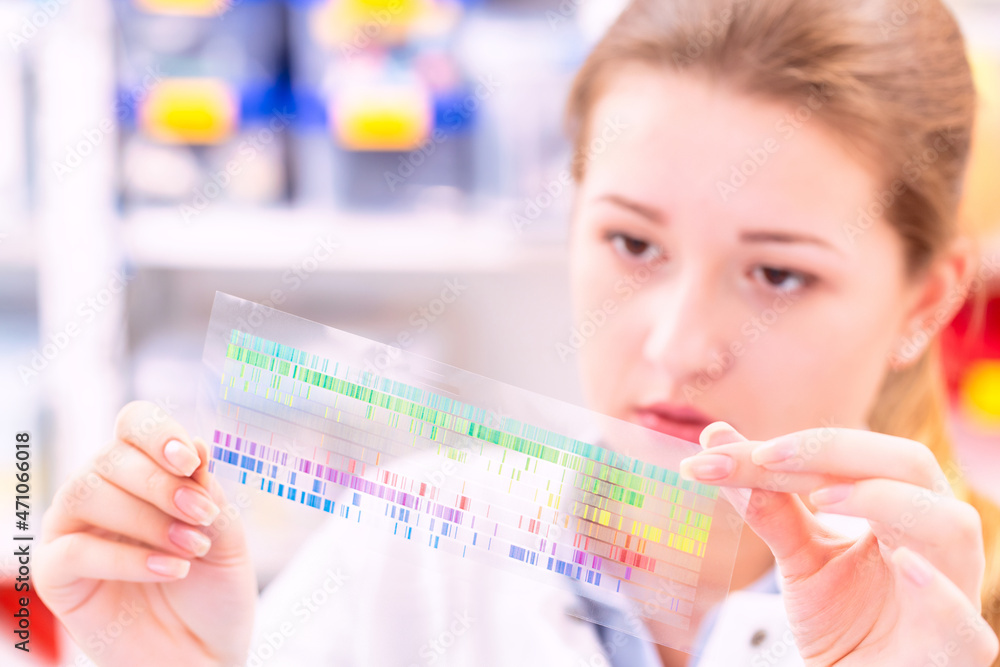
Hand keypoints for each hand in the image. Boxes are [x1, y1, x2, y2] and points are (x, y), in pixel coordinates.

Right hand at [35, 401, 257, 665]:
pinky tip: (172, 570)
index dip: (158, 432)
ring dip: (148, 518)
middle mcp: (104, 491)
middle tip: (202, 516)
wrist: (204, 656)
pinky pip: (75, 550)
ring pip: (88, 492)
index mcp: (145, 471)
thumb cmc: (213, 591)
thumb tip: (195, 444)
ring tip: (192, 549)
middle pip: (112, 455)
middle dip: (163, 484)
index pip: (135, 424)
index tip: (191, 461)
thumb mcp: (226, 535)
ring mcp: (75, 530)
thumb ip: (207, 491)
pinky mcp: (57, 574)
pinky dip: (128, 557)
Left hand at [680, 422, 999, 665]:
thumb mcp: (798, 557)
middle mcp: (937, 540)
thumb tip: (716, 437)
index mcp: (904, 508)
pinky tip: (904, 565)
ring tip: (824, 498)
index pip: (859, 457)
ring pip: (950, 525)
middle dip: (834, 451)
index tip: (723, 448)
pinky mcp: (953, 650)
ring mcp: (952, 592)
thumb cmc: (841, 624)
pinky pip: (962, 620)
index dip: (800, 445)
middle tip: (764, 458)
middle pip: (910, 466)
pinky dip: (935, 590)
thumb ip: (766, 502)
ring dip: (884, 500)